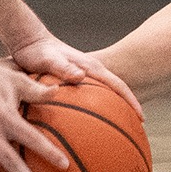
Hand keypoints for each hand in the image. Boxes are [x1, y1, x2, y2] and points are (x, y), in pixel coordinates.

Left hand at [10, 35, 143, 117]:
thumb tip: (80, 77)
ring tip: (118, 129)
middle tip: (136, 128)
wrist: (29, 41)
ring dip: (113, 110)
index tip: (141, 118)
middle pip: (116, 91)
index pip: (118, 85)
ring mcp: (83, 76)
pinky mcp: (74, 80)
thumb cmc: (37, 51)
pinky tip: (89, 124)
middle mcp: (91, 72)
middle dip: (128, 108)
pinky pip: (90, 97)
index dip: (131, 101)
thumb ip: (63, 68)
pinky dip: (95, 109)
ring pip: (105, 95)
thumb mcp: (49, 60)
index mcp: (91, 67)